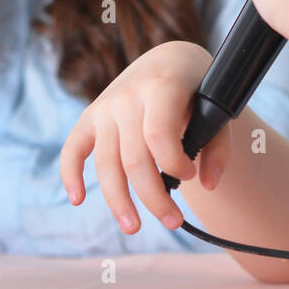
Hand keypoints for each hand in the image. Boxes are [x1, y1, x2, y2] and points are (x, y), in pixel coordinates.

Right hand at [59, 41, 223, 234]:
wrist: (170, 60)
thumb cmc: (198, 87)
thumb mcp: (217, 105)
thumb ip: (218, 145)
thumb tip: (207, 184)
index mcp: (161, 87)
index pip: (158, 135)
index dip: (175, 164)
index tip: (192, 174)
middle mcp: (128, 96)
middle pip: (134, 159)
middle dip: (154, 197)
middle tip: (173, 222)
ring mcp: (105, 107)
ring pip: (106, 164)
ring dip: (119, 201)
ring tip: (133, 227)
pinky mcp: (90, 117)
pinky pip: (73, 149)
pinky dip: (70, 174)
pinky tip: (77, 199)